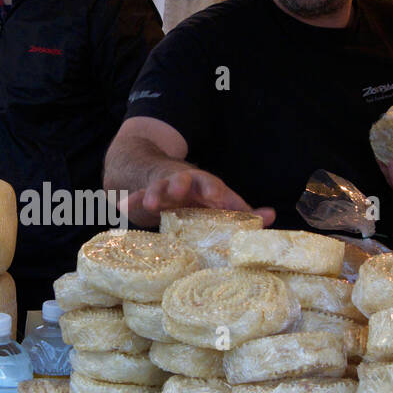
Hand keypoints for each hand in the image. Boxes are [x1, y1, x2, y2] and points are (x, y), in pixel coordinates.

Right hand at [122, 168, 274, 226]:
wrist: (161, 175)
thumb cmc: (196, 195)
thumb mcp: (218, 201)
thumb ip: (241, 211)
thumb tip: (272, 216)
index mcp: (204, 185)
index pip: (212, 185)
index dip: (214, 190)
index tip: (216, 197)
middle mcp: (183, 183)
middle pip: (183, 180)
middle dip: (181, 184)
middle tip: (180, 190)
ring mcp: (162, 188)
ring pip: (157, 188)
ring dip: (154, 194)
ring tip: (150, 203)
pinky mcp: (143, 195)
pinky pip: (134, 198)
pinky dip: (129, 201)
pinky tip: (120, 206)